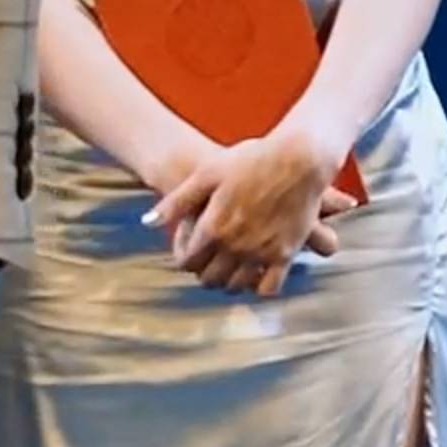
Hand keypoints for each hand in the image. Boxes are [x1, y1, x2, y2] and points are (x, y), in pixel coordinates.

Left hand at [154, 128, 340, 295]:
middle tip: (208, 261)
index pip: (188, 262)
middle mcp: (235, 245)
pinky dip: (259, 286)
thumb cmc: (251, 159)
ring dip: (228, 281)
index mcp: (212, 227)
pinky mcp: (286, 254)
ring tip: (229, 268)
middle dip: (203, 272)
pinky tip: (256, 273)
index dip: (184, 258)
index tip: (189, 248)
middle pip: (210, 278)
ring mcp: (261, 252)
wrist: (299, 158)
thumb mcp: (206, 174)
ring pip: (236, 286)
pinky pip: (269, 287)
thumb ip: (176, 201)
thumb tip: (147, 223)